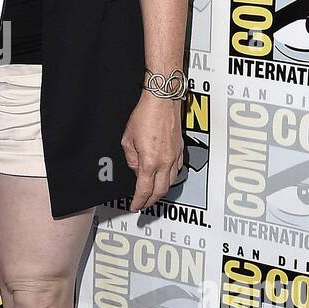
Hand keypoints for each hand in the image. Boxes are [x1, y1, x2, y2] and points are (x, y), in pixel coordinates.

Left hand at [121, 90, 184, 211]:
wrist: (162, 101)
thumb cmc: (145, 115)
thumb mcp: (127, 139)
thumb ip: (131, 158)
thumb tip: (135, 167)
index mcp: (150, 162)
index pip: (144, 190)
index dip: (139, 201)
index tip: (134, 206)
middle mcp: (165, 162)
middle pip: (160, 191)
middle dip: (151, 201)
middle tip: (143, 204)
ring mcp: (175, 156)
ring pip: (171, 182)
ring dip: (161, 191)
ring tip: (152, 193)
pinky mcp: (180, 150)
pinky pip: (177, 170)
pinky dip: (170, 178)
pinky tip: (164, 177)